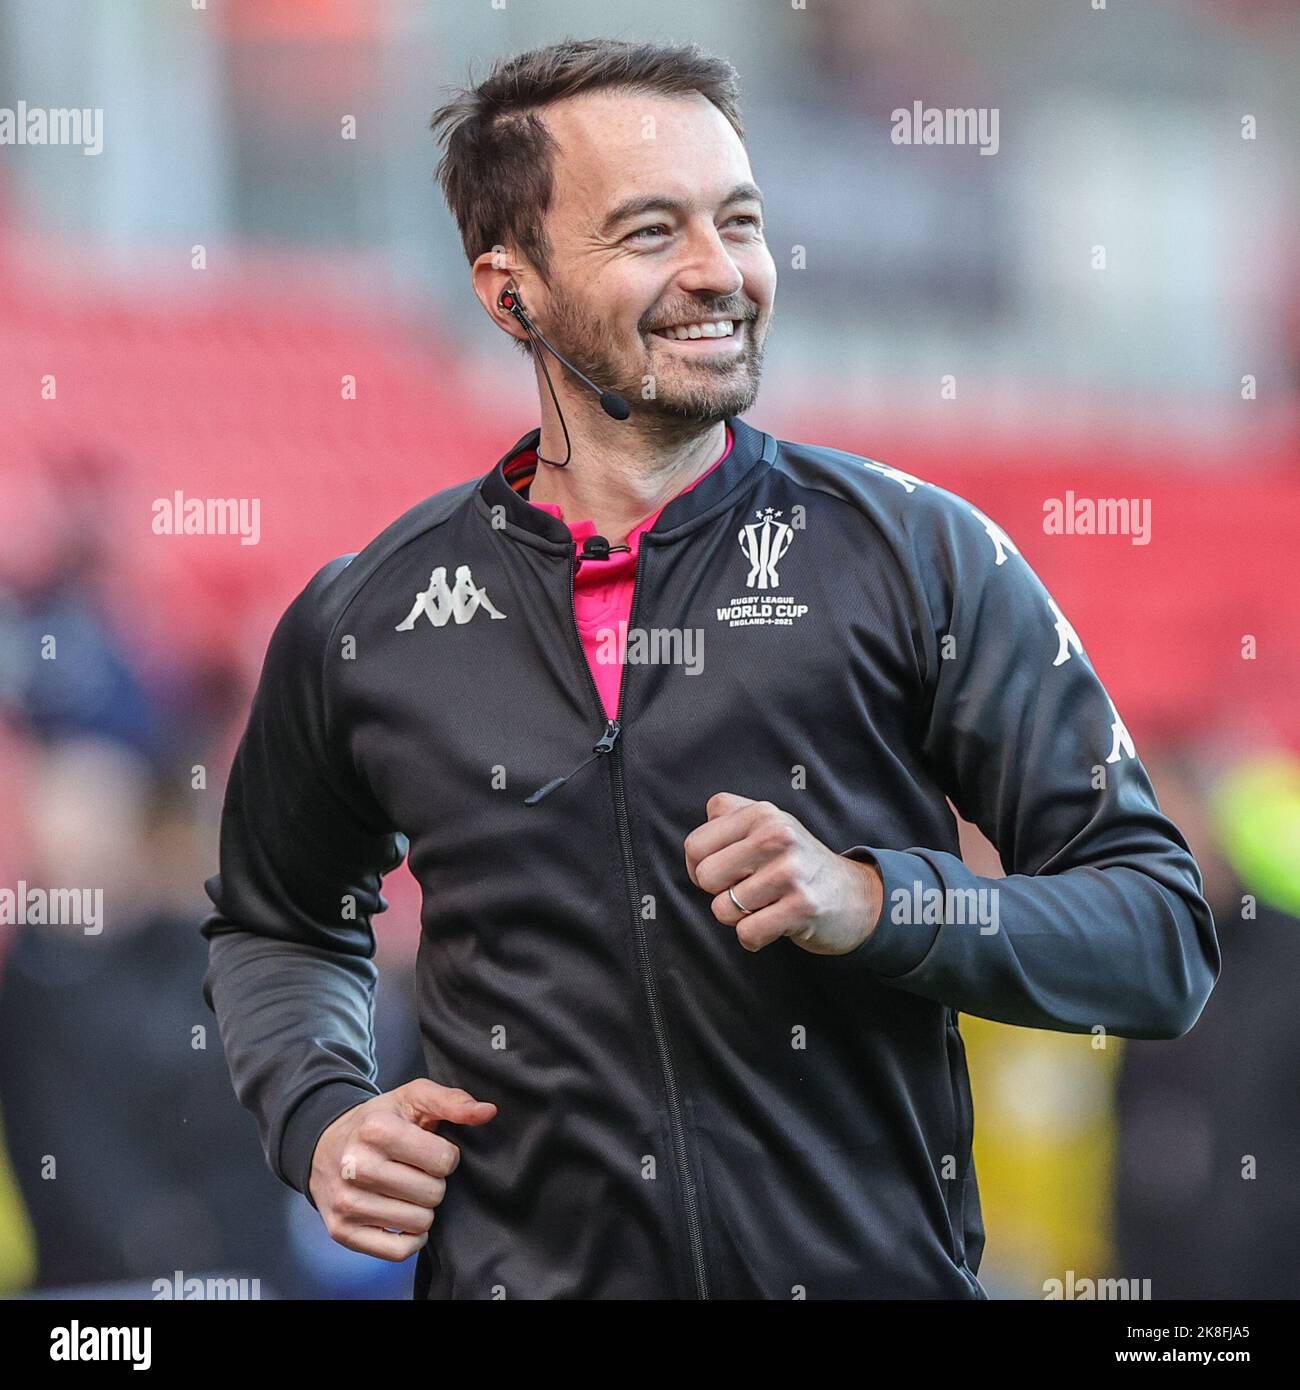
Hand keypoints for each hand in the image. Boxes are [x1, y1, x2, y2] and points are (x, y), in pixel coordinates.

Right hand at [308, 1078, 496, 1260]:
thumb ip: (452, 1101)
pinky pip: (399, 1251)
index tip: (430, 1150)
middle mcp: (357, 1167)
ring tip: (406, 1190)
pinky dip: (411, 1239)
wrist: (324, 1146)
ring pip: (420, 1223)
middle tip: (416, 1171)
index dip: (446, 1156)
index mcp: (377, 1129)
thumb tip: (488, 1112)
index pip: (444, 1160)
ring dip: (422, 1209)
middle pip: (433, 1194)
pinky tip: (403, 1216)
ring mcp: (347, 1202)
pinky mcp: (343, 1231)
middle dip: (433, 1182)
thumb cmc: (378, 1121)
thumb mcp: (412, 1098)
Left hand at [683, 793, 882, 955]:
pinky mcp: (801, 907)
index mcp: (762, 813)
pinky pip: (747, 933)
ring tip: (767, 905)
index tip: (724, 873)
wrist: (855, 896)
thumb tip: (696, 842)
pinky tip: (774, 924)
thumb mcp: (769, 825)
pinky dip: (755, 937)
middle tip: (749, 890)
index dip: (699, 867)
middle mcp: (777, 836)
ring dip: (740, 917)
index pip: (695, 845)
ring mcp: (790, 871)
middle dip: (720, 892)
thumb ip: (729, 816)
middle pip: (705, 877)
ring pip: (723, 909)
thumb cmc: (797, 863)